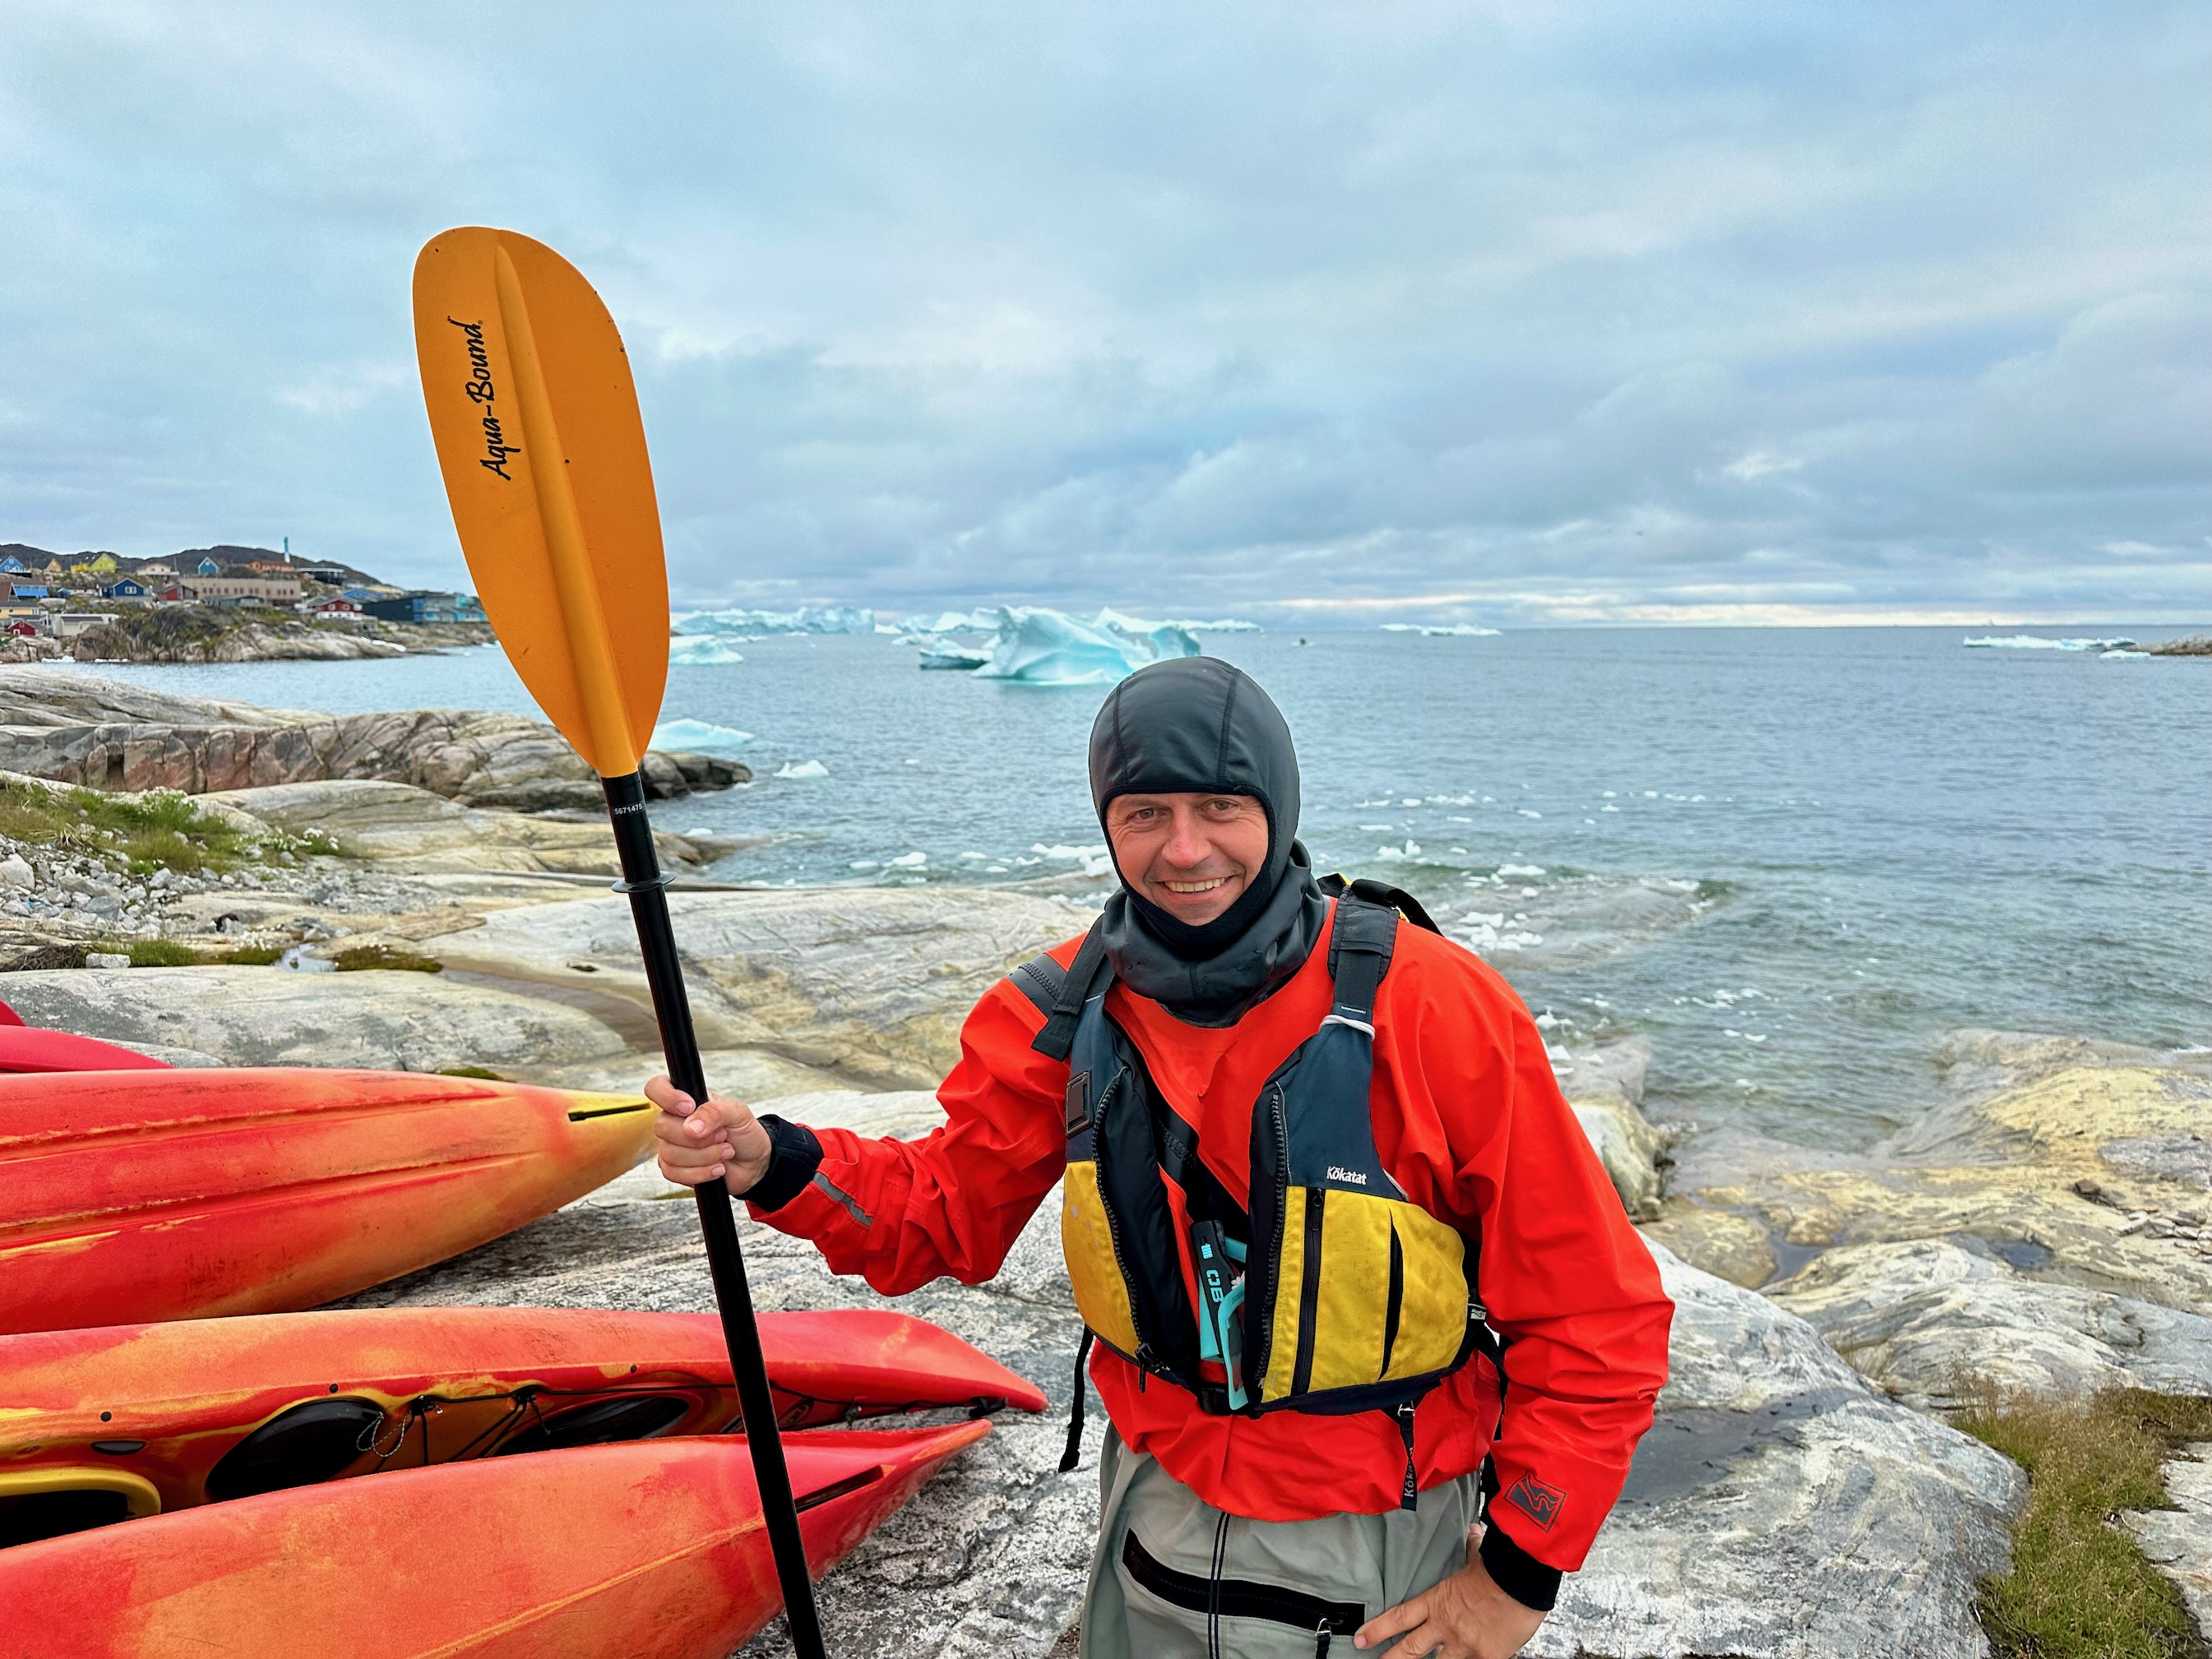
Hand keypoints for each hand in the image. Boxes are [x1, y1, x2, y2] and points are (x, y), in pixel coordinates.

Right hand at [647, 1073, 773, 1194]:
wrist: (754, 1161)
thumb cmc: (744, 1131)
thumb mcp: (738, 1113)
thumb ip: (715, 1112)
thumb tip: (690, 1127)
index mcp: (686, 1099)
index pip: (657, 1087)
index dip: (666, 1096)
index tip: (689, 1107)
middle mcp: (674, 1121)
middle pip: (662, 1126)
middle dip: (698, 1138)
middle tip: (723, 1136)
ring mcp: (671, 1145)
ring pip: (669, 1153)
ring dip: (705, 1156)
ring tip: (726, 1152)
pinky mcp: (674, 1168)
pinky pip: (673, 1173)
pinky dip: (700, 1173)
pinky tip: (717, 1168)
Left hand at [1353, 1546, 1544, 1657]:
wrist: (1522, 1579)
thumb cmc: (1500, 1566)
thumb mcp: (1478, 1557)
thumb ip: (1471, 1548)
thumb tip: (1473, 1531)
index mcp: (1439, 1601)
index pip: (1400, 1616)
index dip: (1378, 1628)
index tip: (1361, 1638)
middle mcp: (1446, 1625)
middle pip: (1410, 1649)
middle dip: (1390, 1658)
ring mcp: (1464, 1644)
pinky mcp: (1486, 1657)